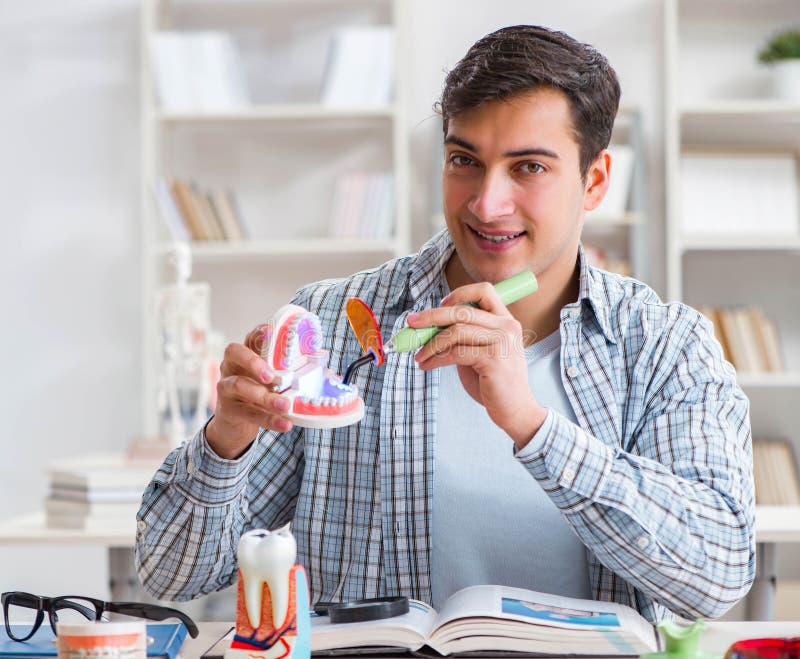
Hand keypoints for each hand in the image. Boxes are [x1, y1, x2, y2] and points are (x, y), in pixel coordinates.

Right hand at [205, 324, 292, 458]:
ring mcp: (226, 387)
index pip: (250, 338)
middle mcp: (232, 366)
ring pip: (239, 385)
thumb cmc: (260, 396)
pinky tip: (285, 423)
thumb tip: (331, 375)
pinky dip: (269, 419)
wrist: (235, 425)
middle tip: (271, 376)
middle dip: (253, 362)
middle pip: (235, 353)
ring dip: (264, 396)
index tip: (272, 333)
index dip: (259, 333)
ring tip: (285, 405)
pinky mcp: (228, 409)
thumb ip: (297, 375)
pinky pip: (248, 413)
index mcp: (247, 355)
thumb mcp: (275, 383)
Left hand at [410, 283, 547, 447]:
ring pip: (455, 331)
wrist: (515, 410)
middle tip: (412, 323)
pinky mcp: (493, 360)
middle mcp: (507, 326)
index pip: (483, 291)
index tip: (439, 306)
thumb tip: (428, 326)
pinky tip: (427, 365)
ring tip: (419, 355)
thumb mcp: (480, 352)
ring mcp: (502, 342)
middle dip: (431, 316)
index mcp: (506, 320)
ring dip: (430, 343)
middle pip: (462, 310)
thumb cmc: (494, 382)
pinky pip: (455, 353)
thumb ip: (463, 336)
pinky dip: (435, 359)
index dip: (458, 294)